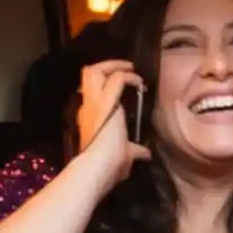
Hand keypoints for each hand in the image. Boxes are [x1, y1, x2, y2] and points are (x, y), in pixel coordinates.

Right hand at [75, 59, 150, 192]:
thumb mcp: (123, 155)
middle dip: (107, 67)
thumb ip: (133, 151)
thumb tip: (144, 153)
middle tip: (126, 68)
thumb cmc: (109, 164)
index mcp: (89, 117)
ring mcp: (94, 102)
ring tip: (130, 68)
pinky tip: (138, 81)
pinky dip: (128, 76)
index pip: (91, 92)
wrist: (100, 166)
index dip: (105, 86)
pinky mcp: (106, 101)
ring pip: (93, 70)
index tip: (122, 86)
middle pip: (88, 74)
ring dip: (113, 66)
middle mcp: (88, 106)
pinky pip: (116, 78)